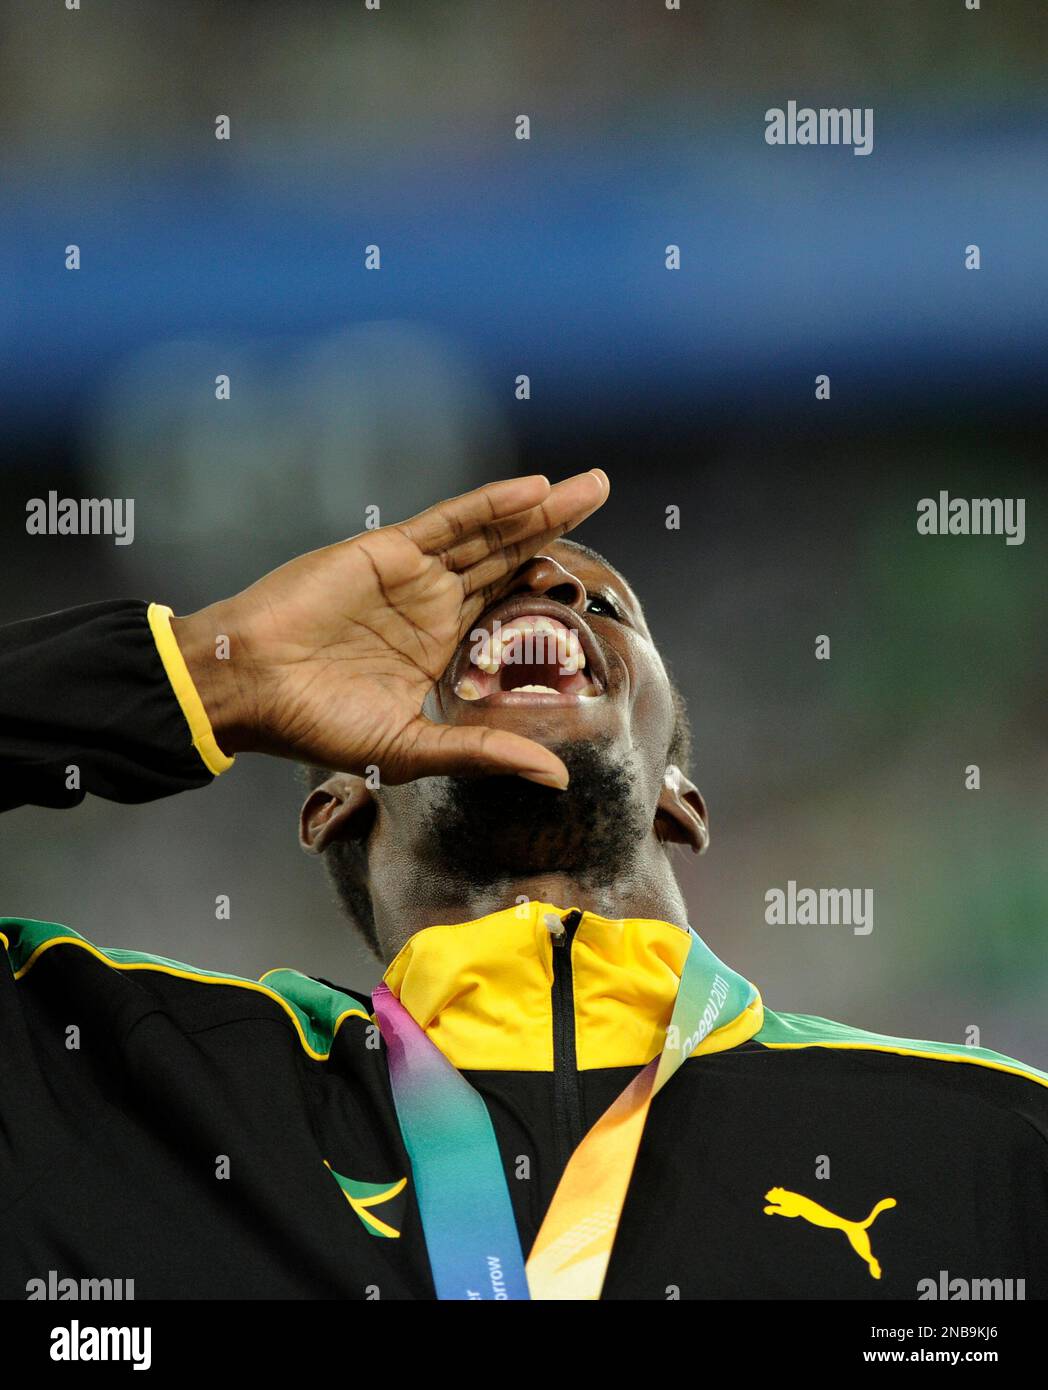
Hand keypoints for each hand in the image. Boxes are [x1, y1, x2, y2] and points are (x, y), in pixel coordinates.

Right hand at [171, 471, 608, 787]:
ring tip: (591, 485)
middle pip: (508, 556)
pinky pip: (450, 522)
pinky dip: (491, 504)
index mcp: (441, 647)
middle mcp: (433, 604)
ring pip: (488, 533)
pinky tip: (534, 490)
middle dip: (557, 526)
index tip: (595, 578)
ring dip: (539, 508)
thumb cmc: (316, 724)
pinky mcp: (388, 551)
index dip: (549, 585)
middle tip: (602, 490)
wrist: (248, 688)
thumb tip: (557, 778)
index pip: (508, 607)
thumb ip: (484, 753)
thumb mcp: (412, 749)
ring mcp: (412, 574)